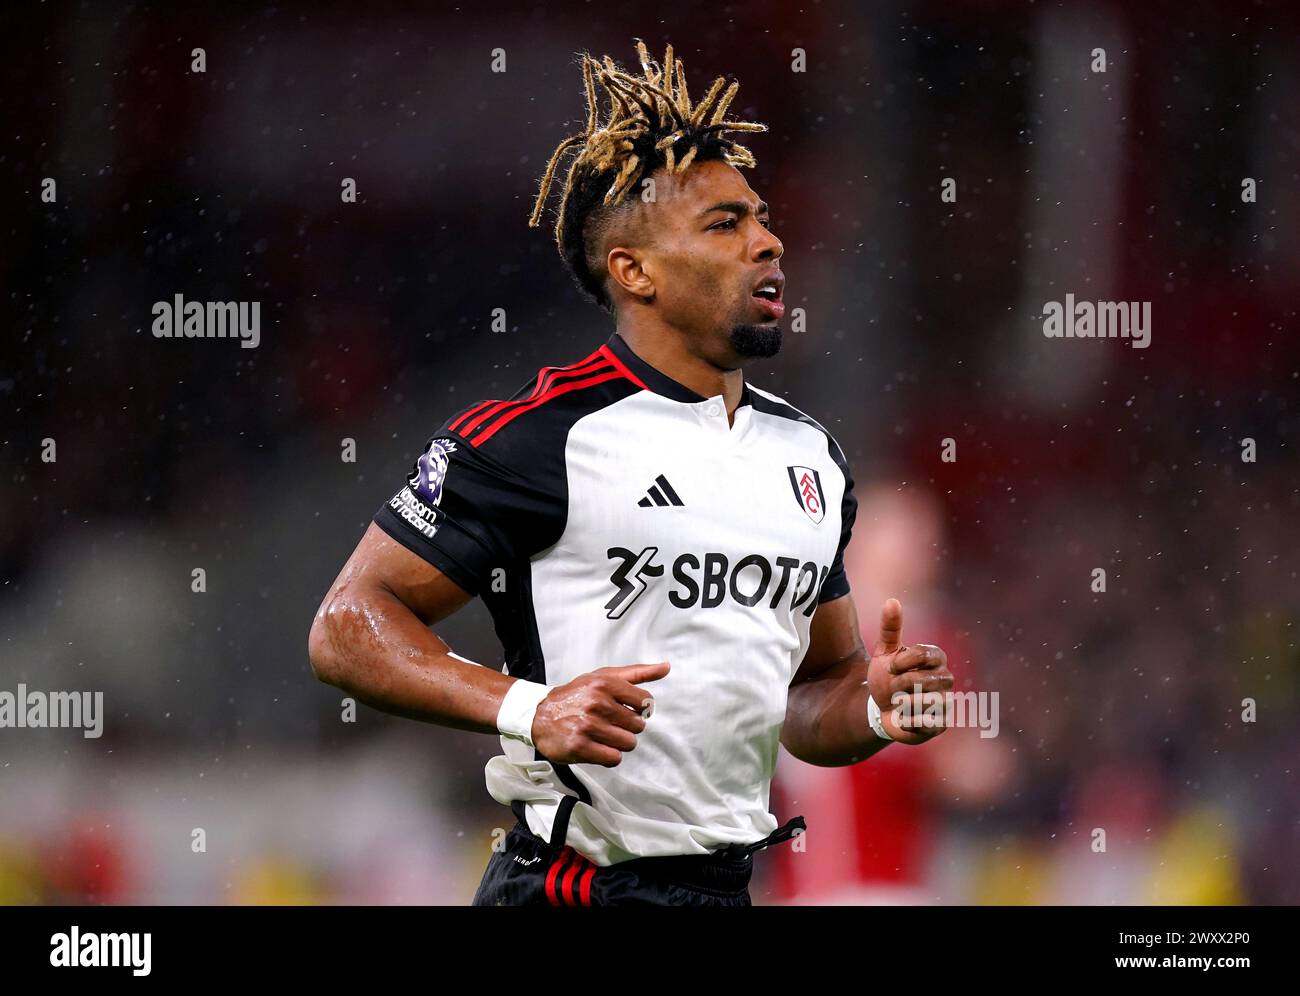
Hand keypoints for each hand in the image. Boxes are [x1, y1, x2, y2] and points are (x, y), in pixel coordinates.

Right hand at [532, 661, 669, 766]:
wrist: (539, 715)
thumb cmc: (576, 695)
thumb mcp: (604, 677)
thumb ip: (637, 673)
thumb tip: (666, 667)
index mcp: (605, 683)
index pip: (645, 702)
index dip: (638, 709)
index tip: (625, 710)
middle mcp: (597, 703)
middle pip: (638, 726)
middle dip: (626, 727)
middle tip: (608, 723)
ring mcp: (588, 726)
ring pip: (628, 744)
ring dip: (618, 743)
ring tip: (602, 735)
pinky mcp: (580, 747)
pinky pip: (614, 759)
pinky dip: (608, 756)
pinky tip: (596, 746)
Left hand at [867, 598, 953, 745]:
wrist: (881, 707)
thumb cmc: (887, 675)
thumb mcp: (884, 651)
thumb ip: (890, 627)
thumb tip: (892, 600)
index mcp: (936, 657)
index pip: (925, 654)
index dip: (903, 661)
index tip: (890, 667)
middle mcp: (946, 678)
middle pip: (925, 679)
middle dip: (901, 683)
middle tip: (892, 687)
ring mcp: (945, 702)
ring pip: (928, 701)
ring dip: (904, 702)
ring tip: (897, 702)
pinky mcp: (941, 724)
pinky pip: (928, 723)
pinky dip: (908, 720)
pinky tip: (901, 717)